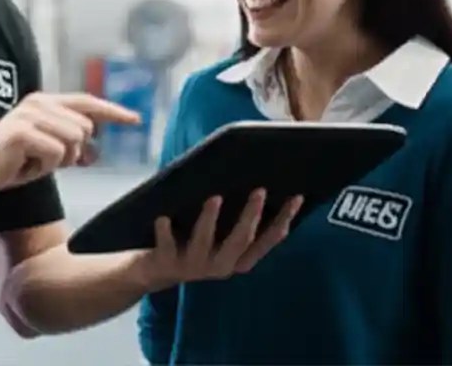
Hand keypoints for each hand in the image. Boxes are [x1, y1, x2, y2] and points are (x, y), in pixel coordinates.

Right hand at [0, 92, 141, 195]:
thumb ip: (70, 146)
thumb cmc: (9, 164)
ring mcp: (30, 115)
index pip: (87, 103)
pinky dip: (44, 168)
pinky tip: (24, 167)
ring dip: (57, 161)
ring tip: (32, 163)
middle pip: (84, 129)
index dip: (112, 111)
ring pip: (73, 142)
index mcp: (44, 102)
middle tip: (43, 161)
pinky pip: (56, 155)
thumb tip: (96, 150)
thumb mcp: (46, 153)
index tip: (135, 119)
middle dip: (72, 152)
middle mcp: (38, 102)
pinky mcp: (23, 132)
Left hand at [136, 189, 303, 290]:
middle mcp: (221, 266)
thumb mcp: (220, 235)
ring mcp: (194, 265)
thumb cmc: (194, 241)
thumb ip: (238, 218)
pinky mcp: (167, 262)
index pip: (267, 240)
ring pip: (205, 242)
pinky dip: (164, 231)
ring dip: (210, 220)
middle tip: (259, 190)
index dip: (283, 220)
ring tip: (215, 197)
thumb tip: (260, 183)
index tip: (297, 197)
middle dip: (251, 216)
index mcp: (239, 259)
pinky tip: (163, 216)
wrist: (155, 270)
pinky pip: (166, 246)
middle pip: (240, 240)